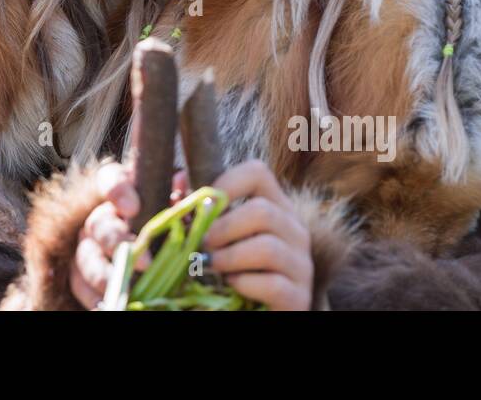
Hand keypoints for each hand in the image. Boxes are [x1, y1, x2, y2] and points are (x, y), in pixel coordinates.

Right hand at [68, 163, 190, 308]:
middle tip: (144, 261)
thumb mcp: (176, 211)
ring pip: (86, 255)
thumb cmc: (165, 228)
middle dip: (117, 242)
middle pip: (98, 223)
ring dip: (104, 274)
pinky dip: (92, 295)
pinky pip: (79, 283)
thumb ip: (178, 197)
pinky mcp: (81, 272)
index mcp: (122, 193)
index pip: (110, 179)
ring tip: (124, 288)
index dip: (117, 191)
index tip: (133, 208)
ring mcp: (88, 245)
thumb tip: (181, 180)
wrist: (154, 257)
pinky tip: (108, 302)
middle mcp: (101, 216)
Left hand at [201, 160, 313, 309]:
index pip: (259, 173)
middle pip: (263, 212)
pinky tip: (232, 285)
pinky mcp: (298, 296)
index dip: (226, 183)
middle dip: (222, 228)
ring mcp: (301, 263)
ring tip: (211, 265)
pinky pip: (272, 284)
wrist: (261, 308)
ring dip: (229, 257)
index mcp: (276, 207)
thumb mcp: (221, 235)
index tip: (204, 204)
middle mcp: (295, 230)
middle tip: (202, 243)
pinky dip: (244, 284)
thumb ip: (200, 209)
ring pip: (267, 248)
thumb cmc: (238, 265)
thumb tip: (179, 181)